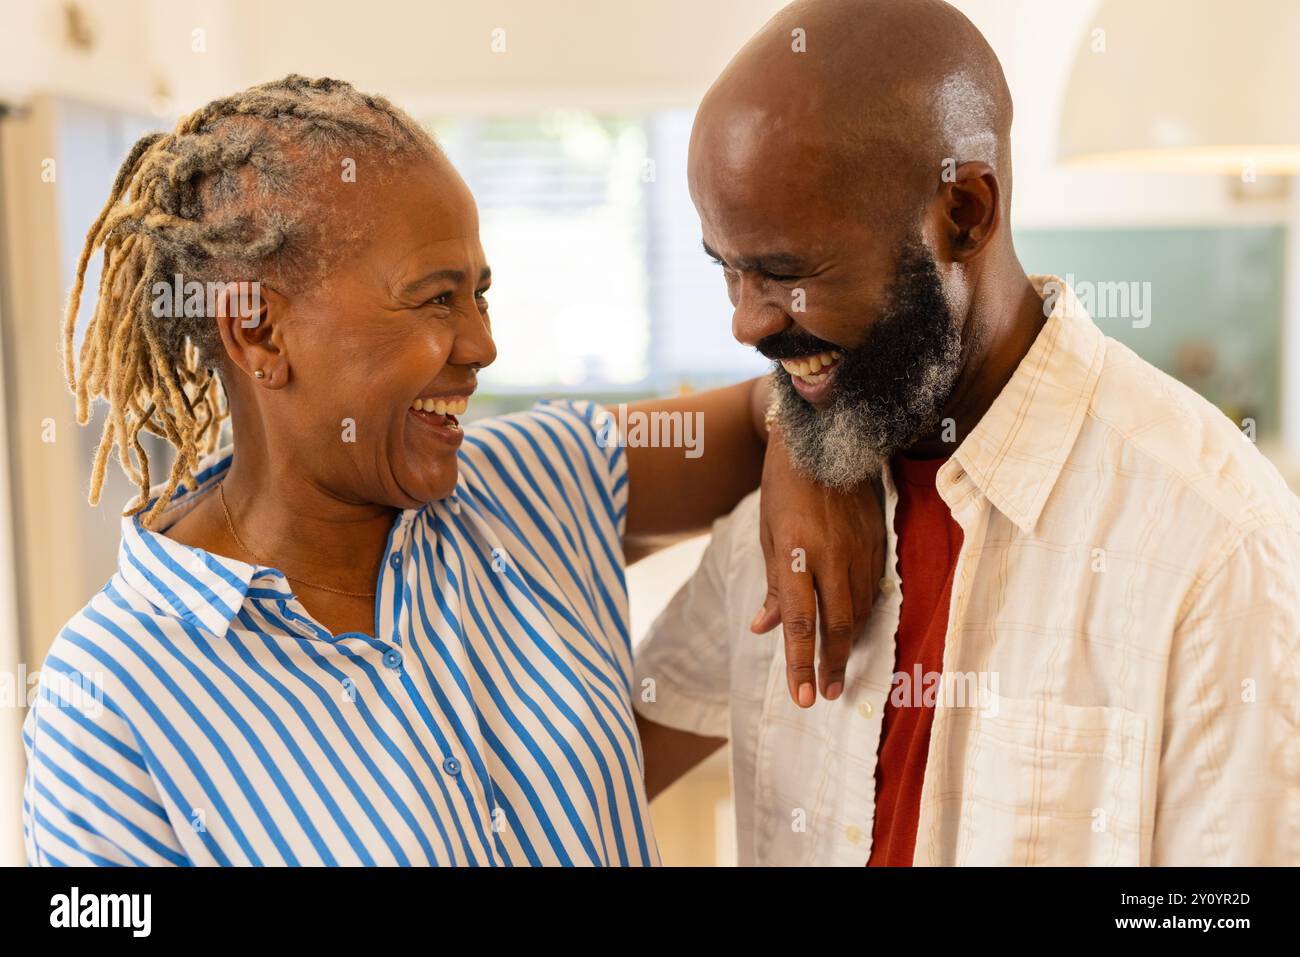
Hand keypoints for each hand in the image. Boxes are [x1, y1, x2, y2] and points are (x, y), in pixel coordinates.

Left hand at [756, 428, 885, 706]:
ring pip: (858, 610)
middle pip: (835, 624)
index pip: (800, 621)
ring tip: (835, 670)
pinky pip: (872, 589)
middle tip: (825, 694)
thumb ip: (772, 584)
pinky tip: (854, 630)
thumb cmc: (784, 485)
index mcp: (795, 552)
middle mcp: (830, 554)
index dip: (801, 663)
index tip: (803, 698)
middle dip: (830, 665)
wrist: (824, 437)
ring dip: (847, 645)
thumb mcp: (768, 532)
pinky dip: (862, 615)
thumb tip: (764, 629)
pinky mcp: (877, 540)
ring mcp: (859, 548)